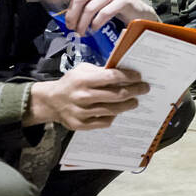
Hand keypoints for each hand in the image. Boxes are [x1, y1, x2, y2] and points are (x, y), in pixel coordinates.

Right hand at [25, 65, 148, 130]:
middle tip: (144, 89)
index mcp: (83, 79)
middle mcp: (82, 96)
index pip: (111, 77)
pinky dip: (114, 116)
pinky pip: (104, 122)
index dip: (128, 77)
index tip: (138, 77)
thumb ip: (101, 71)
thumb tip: (124, 73)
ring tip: (134, 101)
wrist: (51, 101)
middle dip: (134, 91)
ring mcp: (81, 112)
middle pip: (116, 95)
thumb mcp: (82, 70)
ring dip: (128, 105)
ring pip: (113, 110)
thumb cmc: (72, 83)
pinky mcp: (81, 125)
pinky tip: (118, 111)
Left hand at [51, 0, 152, 32]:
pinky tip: (94, 28)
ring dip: (83, 23)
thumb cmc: (115, 4)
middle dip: (72, 14)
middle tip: (70, 26)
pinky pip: (104, 14)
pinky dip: (96, 24)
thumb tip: (60, 6)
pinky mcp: (123, 0)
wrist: (138, 11)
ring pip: (90, 8)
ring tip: (81, 32)